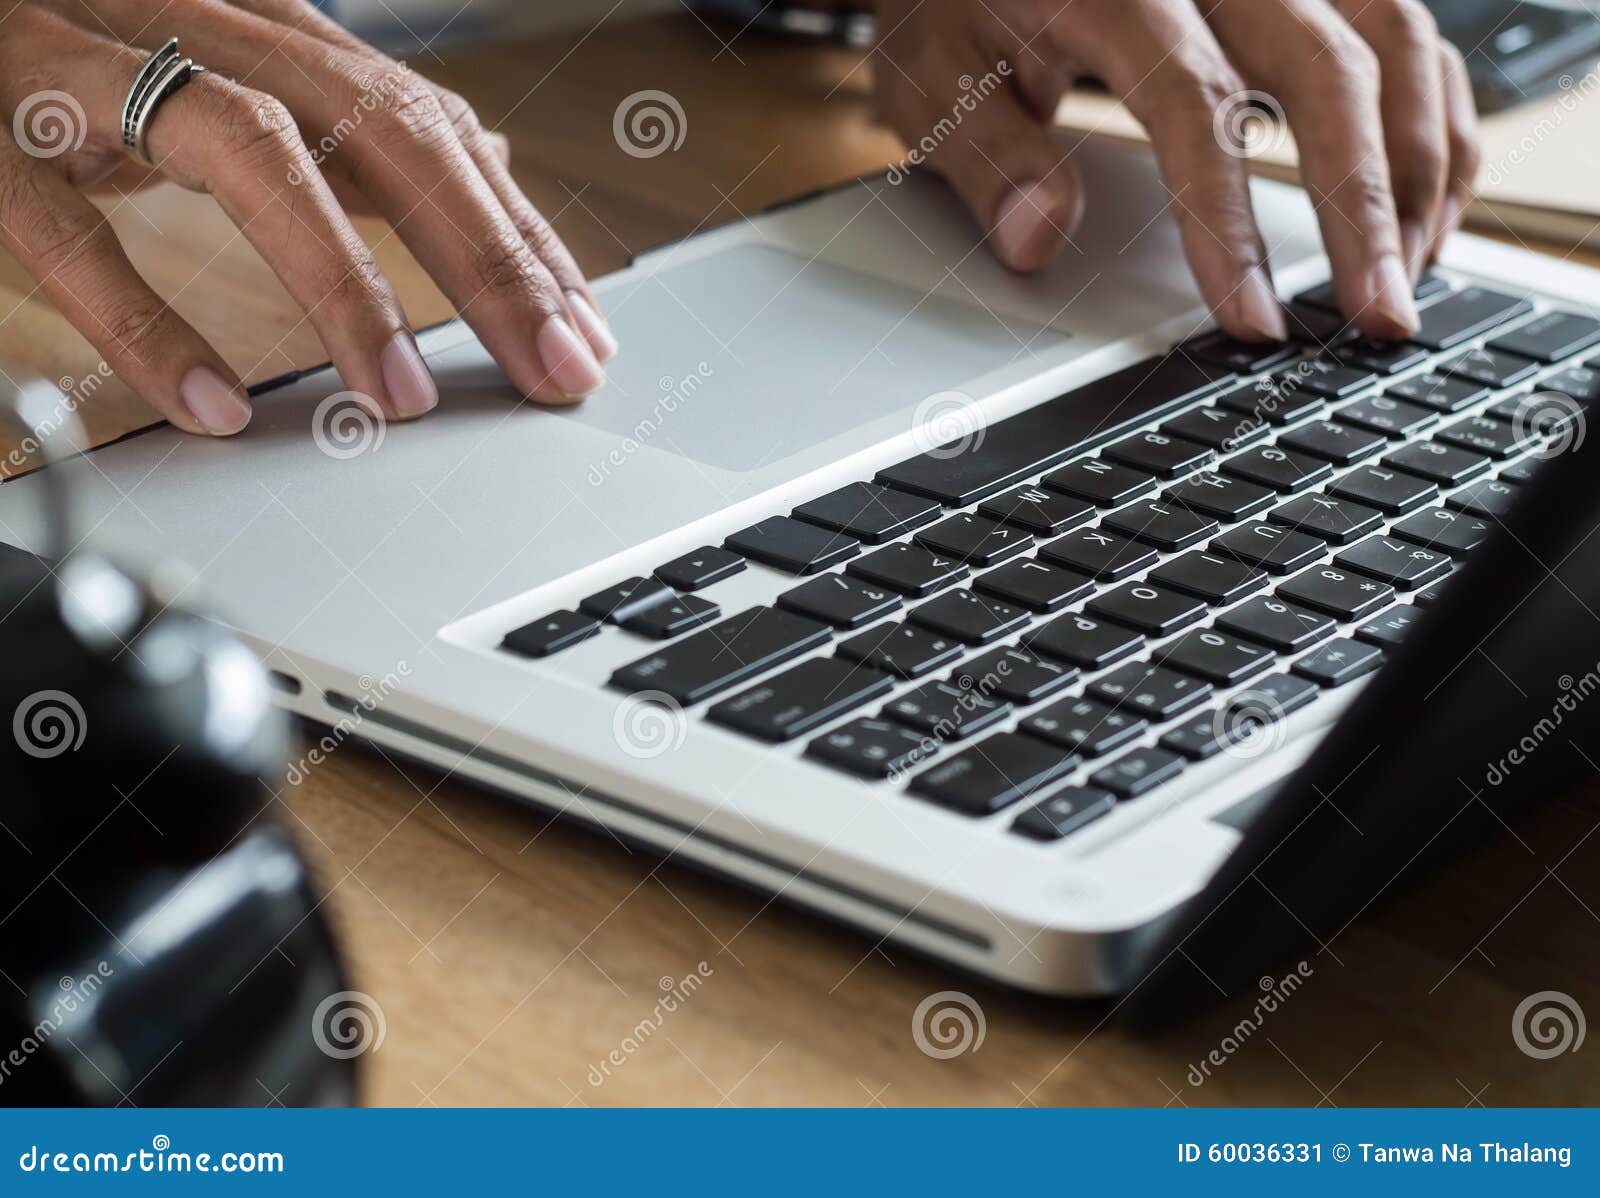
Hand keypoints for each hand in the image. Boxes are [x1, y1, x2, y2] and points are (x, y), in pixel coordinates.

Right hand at [0, 0, 615, 435]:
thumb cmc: (65, 50)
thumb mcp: (226, 73)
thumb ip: (351, 126)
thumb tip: (486, 167)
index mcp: (262, 25)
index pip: (431, 127)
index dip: (518, 232)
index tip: (584, 332)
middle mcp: (192, 25)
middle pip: (378, 129)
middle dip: (483, 257)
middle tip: (550, 368)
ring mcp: (80, 63)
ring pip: (247, 147)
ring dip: (342, 281)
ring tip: (402, 397)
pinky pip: (67, 230)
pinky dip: (146, 319)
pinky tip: (214, 404)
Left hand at [871, 0, 1479, 340]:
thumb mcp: (935, 74)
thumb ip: (988, 155)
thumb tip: (1039, 238)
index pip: (1196, 104)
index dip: (1231, 220)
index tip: (1251, 316)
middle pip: (1329, 66)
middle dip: (1367, 204)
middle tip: (1378, 317)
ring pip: (1394, 39)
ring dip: (1418, 162)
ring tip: (1409, 276)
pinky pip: (1402, 31)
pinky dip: (1429, 118)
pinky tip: (1423, 204)